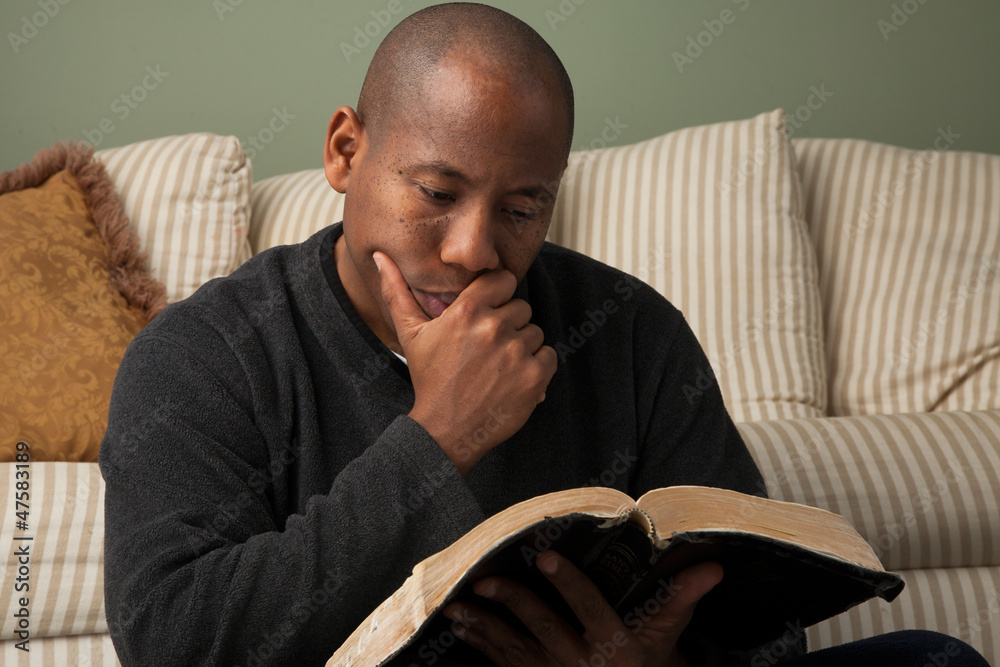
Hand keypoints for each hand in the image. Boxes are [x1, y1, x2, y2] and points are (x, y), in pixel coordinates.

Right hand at [374, 251, 556, 474]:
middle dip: (507, 325)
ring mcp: (516, 353)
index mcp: (466, 311)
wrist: (445, 431)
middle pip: (520, 307)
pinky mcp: (534, 376)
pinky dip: (537, 367)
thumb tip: (379, 256)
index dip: (498, 295)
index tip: (489, 313)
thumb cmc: (429, 380)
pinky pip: (549, 355)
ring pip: (535, 332)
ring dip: (522, 347)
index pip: (503, 279)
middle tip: (487, 349)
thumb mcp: (410, 334)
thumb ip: (397, 292)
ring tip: (498, 366)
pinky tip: (514, 378)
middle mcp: (493, 328)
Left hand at [441, 551, 722, 666]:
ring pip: (513, 648)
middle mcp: (580, 664)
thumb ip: (679, 599)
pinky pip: (502, 665)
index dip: (568, 583)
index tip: (546, 557)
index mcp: (614, 647)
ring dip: (483, 626)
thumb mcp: (663, 635)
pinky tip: (460, 626)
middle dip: (512, 602)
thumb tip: (714, 566)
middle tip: (485, 580)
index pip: (589, 608)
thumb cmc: (643, 662)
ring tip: (456, 606)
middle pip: (542, 627)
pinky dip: (479, 645)